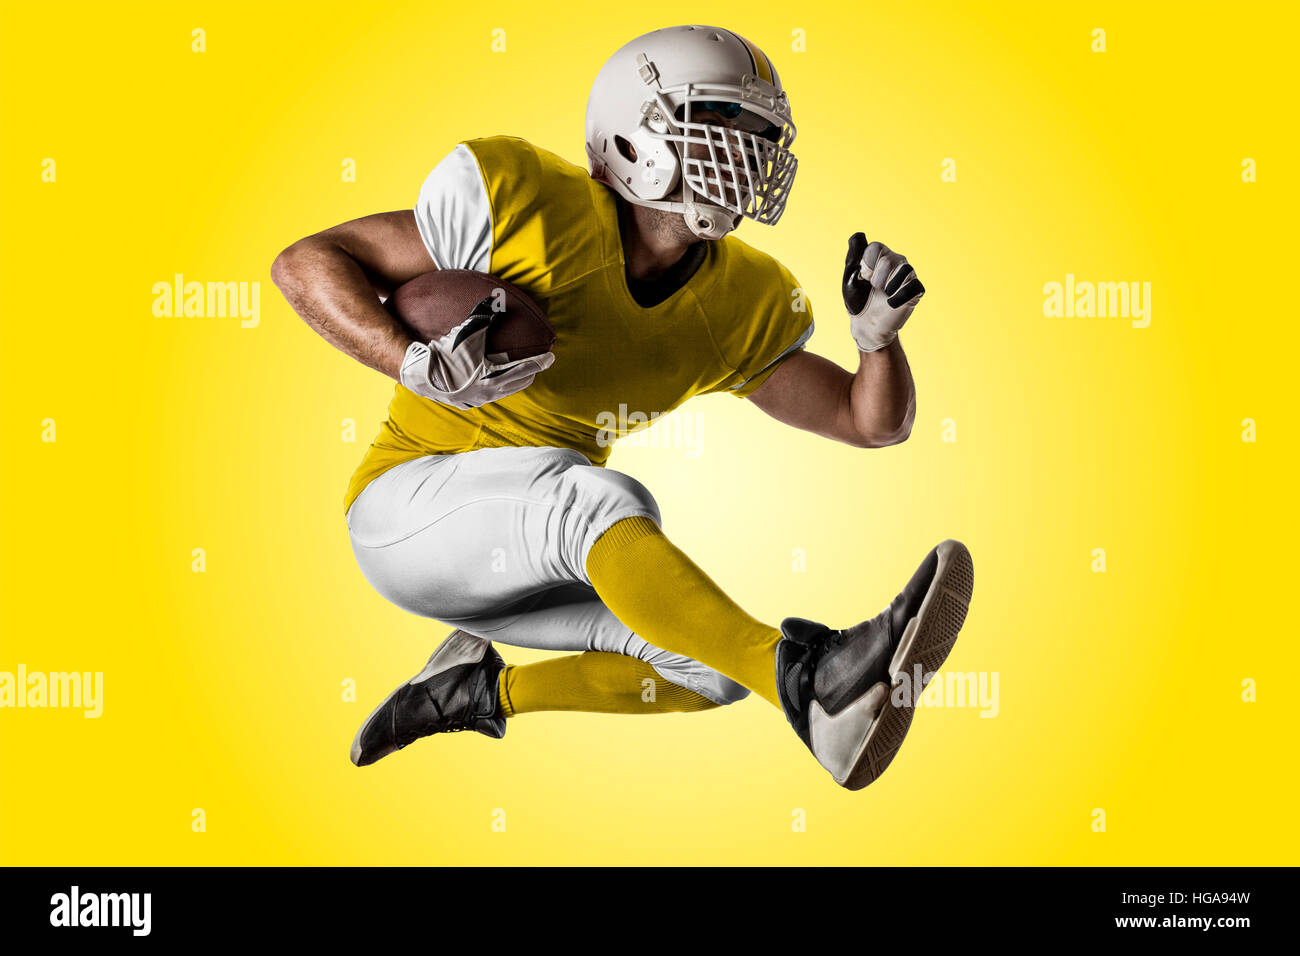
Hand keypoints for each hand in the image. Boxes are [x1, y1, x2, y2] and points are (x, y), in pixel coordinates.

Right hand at [399, 295, 554, 408]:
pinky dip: (492, 389)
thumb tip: (497, 299)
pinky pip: (483, 396)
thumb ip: (484, 315)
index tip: (550, 357)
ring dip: (511, 383)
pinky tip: (488, 385)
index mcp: (494, 376)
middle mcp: (488, 392)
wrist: (419, 373)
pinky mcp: (461, 403)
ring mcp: (475, 400)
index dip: (539, 362)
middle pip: (516, 384)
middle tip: (536, 367)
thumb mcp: (467, 331)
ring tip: (516, 376)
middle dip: (528, 374)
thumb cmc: (445, 352)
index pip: (525, 368)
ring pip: (501, 392)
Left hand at [842, 233, 924, 351]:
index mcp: (881, 255)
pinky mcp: (915, 291)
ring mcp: (908, 275)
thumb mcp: (850, 277)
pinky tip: (891, 303)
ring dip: (886, 286)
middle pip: (888, 260)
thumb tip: (858, 235)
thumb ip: (854, 256)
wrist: (867, 325)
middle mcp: (897, 261)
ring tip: (883, 295)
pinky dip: (897, 297)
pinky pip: (912, 286)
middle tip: (874, 289)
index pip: (875, 247)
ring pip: (902, 270)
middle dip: (875, 278)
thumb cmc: (858, 300)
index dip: (866, 265)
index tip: (863, 277)